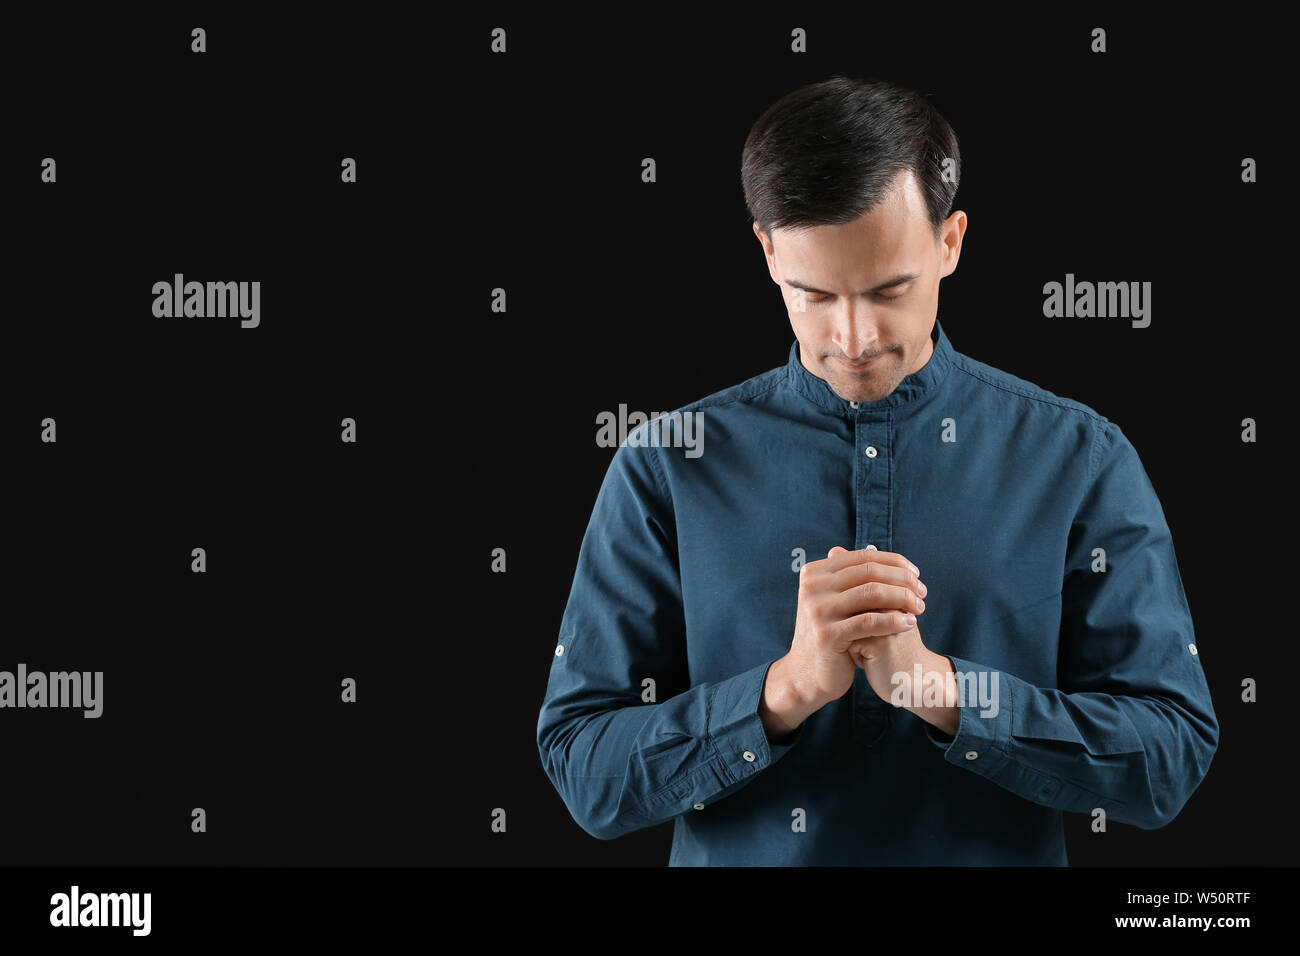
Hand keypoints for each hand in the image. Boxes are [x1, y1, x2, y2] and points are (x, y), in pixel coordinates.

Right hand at [780, 545, 926, 711]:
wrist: (807, 674)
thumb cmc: (829, 634)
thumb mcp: (834, 600)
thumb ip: (850, 577)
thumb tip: (873, 548)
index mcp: (814, 573)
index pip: (862, 558)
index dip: (894, 562)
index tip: (916, 574)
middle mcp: (812, 588)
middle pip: (869, 572)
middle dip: (902, 580)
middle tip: (922, 591)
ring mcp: (818, 611)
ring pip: (872, 593)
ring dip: (902, 598)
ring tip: (919, 607)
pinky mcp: (827, 635)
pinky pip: (869, 622)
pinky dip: (893, 620)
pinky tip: (910, 623)